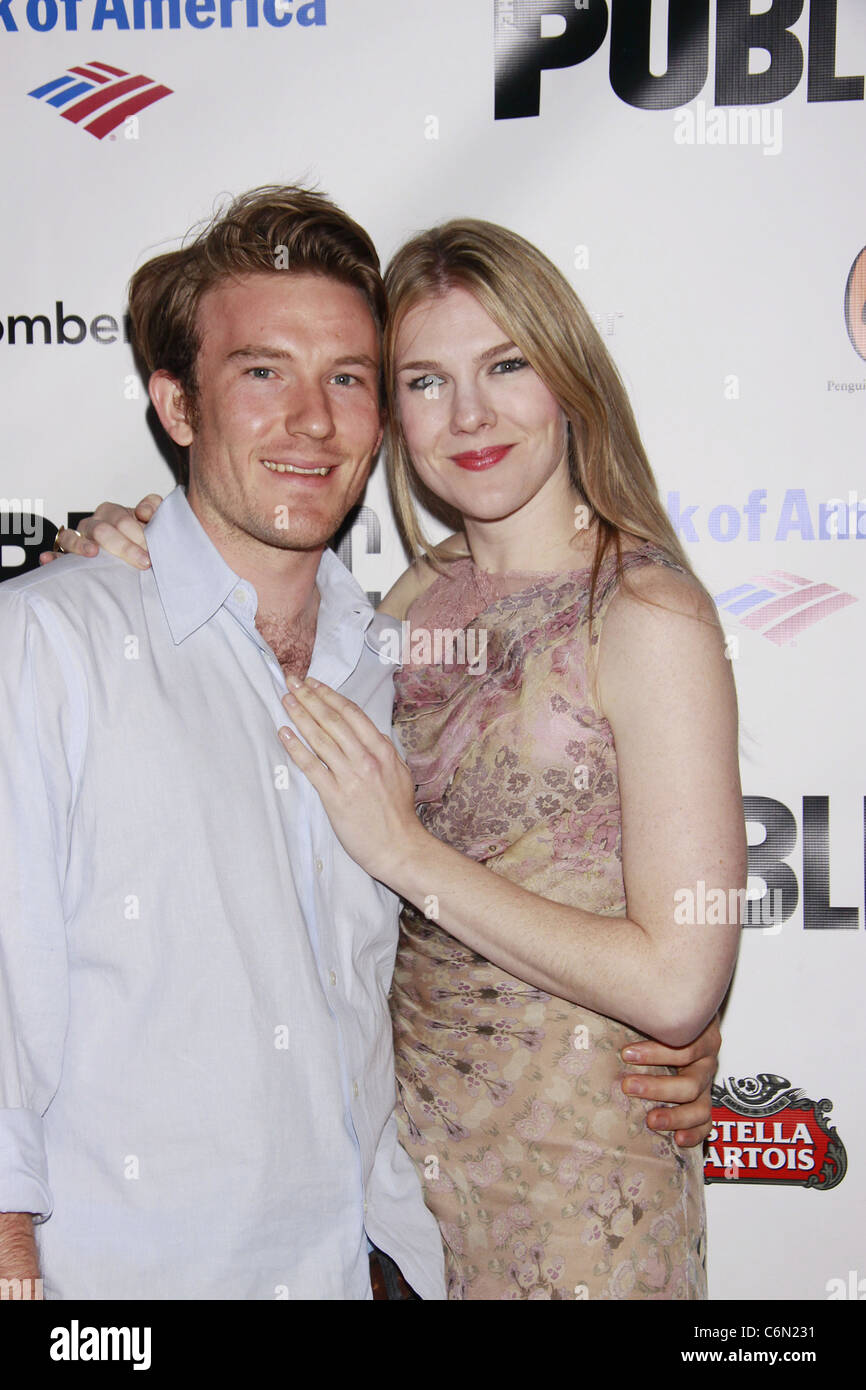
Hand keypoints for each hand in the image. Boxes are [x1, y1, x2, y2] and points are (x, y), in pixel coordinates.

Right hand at [39, 494, 161, 568]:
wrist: (133, 552)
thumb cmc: (138, 536)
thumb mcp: (151, 519)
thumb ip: (153, 508)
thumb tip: (144, 512)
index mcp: (111, 512)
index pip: (120, 519)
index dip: (136, 534)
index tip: (150, 552)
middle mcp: (92, 523)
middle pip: (101, 530)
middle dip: (123, 546)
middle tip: (142, 562)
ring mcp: (78, 539)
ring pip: (73, 537)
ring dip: (82, 545)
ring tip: (93, 553)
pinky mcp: (68, 555)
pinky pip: (57, 554)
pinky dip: (52, 557)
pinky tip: (48, 559)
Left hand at [278, 676, 424, 883]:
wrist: (399, 847)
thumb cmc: (398, 815)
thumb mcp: (399, 774)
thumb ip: (382, 752)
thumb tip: (366, 735)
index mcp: (383, 751)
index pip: (352, 714)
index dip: (330, 696)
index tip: (314, 683)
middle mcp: (367, 759)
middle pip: (333, 720)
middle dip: (310, 698)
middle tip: (292, 681)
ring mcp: (351, 777)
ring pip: (321, 738)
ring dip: (300, 716)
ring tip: (285, 700)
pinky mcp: (335, 796)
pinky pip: (312, 766)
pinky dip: (296, 748)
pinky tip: (284, 734)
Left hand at [620, 1012, 720, 1147]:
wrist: (681, 1016)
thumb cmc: (659, 1011)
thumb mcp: (651, 1003)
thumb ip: (633, 999)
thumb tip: (594, 982)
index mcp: (700, 1032)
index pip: (686, 1044)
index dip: (657, 1051)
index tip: (626, 1054)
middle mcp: (706, 1060)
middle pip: (691, 1080)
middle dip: (658, 1085)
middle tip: (628, 1086)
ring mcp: (706, 1083)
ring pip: (700, 1105)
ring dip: (676, 1115)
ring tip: (651, 1120)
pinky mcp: (704, 1103)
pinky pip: (706, 1122)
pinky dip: (694, 1133)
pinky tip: (678, 1140)